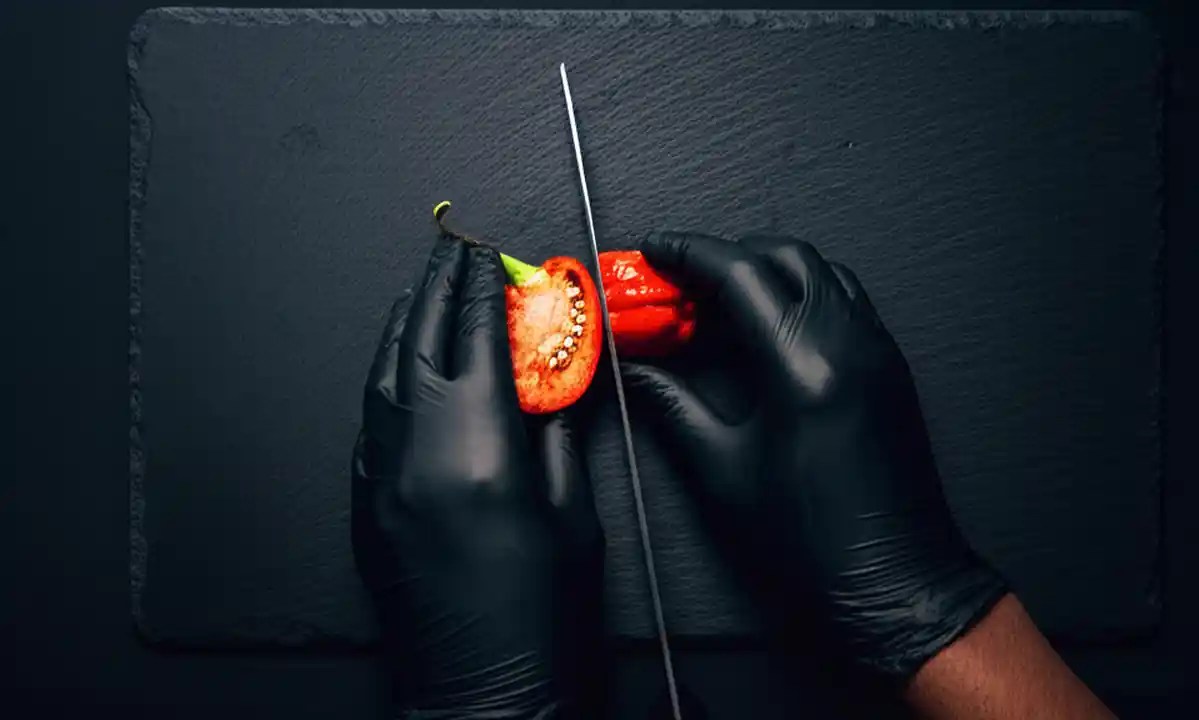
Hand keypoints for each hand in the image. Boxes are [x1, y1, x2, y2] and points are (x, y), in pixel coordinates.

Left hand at [352, 235, 604, 717]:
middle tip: (453, 252)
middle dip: (438, 287)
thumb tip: (553, 385)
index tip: (494, 258)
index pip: (479, 338)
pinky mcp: (368, 507)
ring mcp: (383, 480)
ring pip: (383, 376)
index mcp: (480, 450)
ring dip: (405, 325)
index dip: (487, 288)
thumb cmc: (540, 621)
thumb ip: (557, 438)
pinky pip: (370, 421)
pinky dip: (387, 380)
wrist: (483, 694)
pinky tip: (403, 369)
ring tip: (423, 295)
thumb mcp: (572, 518)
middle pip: (421, 341)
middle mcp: (419, 454)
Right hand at [622, 232, 1005, 679]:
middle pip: (785, 257)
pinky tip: (769, 328)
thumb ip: (676, 406)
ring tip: (720, 301)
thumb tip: (637, 370)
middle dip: (727, 254)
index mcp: (804, 367)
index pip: (741, 274)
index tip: (655, 249)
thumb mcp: (725, 470)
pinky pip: (846, 301)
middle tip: (680, 278)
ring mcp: (877, 351)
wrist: (894, 579)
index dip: (689, 253)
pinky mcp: (891, 367)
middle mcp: (849, 344)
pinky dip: (802, 294)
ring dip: (768, 270)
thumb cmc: (813, 540)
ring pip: (821, 272)